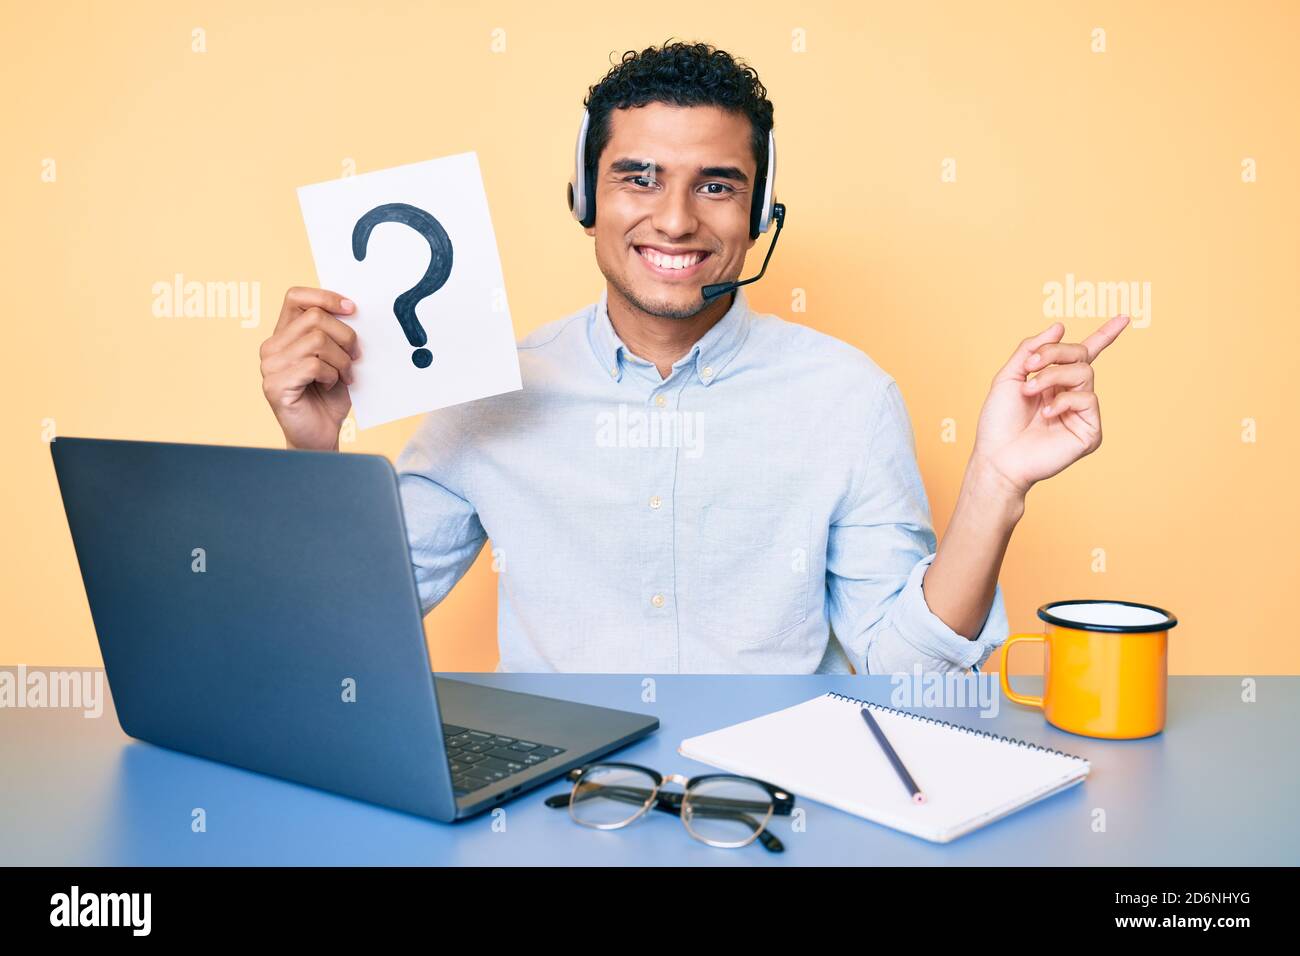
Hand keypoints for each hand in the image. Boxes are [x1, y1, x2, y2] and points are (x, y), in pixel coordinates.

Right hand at [259, 287, 360, 450]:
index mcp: (284, 335)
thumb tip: (352, 309)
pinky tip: (332, 386)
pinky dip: (332, 375)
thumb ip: (335, 334)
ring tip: (344, 375)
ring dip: (342, 360)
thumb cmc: (329, 397)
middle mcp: (271, 347)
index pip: (295, 296)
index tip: (352, 309)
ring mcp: (269, 366)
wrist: (320, 435)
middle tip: (355, 356)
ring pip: (317, 341)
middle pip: (315, 318)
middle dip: (345, 336)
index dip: (325, 296)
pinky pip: (314, 366)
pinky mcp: (275, 386)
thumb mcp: (337, 358)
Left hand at [972, 315, 1129, 497]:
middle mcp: (1070, 394)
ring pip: (1084, 373)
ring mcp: (1081, 412)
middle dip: (1055, 353)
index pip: (1083, 355)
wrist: (997, 457)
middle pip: (1081, 355)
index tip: (1123, 317)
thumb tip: (1060, 326)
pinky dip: (1064, 400)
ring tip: (1030, 390)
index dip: (1104, 335)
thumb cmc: (998, 422)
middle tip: (1030, 366)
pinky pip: (1088, 400)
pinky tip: (1047, 413)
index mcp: (1054, 381)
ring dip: (1053, 375)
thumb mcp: (1009, 377)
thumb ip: (1031, 349)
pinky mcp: (1089, 431)